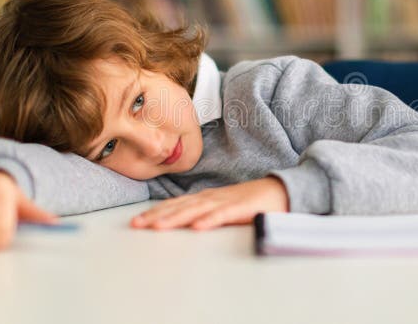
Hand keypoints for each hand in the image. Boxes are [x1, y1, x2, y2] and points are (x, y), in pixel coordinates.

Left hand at [130, 176, 288, 230]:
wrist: (281, 190)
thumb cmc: (252, 202)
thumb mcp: (223, 207)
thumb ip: (205, 212)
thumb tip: (185, 222)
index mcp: (207, 197)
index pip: (176, 204)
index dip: (156, 212)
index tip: (137, 221)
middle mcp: (212, 197)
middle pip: (180, 207)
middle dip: (157, 216)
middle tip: (136, 225)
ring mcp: (226, 201)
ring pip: (196, 210)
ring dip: (176, 218)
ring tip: (158, 227)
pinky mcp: (242, 208)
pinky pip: (223, 215)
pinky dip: (210, 220)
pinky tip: (197, 227)